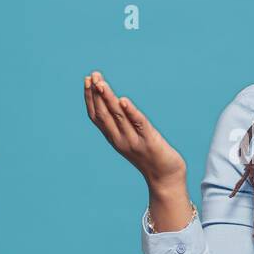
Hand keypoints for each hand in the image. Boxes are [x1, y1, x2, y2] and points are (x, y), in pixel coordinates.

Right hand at [83, 70, 186, 190]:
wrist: (166, 178)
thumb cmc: (150, 155)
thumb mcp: (131, 139)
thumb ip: (123, 124)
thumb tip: (117, 102)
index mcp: (114, 138)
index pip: (96, 116)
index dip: (90, 98)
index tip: (87, 80)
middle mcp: (120, 140)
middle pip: (104, 114)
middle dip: (96, 94)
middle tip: (93, 75)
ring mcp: (133, 141)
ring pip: (117, 116)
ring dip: (108, 98)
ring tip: (102, 83)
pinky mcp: (149, 141)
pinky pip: (138, 124)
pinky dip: (130, 112)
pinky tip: (123, 100)